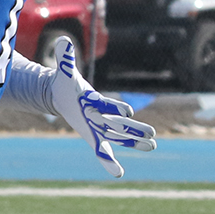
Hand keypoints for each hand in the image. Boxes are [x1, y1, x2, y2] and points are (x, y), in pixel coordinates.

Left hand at [47, 35, 154, 176]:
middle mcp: (100, 114)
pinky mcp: (93, 136)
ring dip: (133, 141)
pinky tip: (118, 173)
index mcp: (94, 100)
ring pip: (118, 136)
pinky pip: (102, 150)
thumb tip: (62, 40)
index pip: (106, 104)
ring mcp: (98, 126)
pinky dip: (109, 161)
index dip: (115, 108)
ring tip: (152, 146)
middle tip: (152, 135)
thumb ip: (65, 59)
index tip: (127, 112)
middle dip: (134, 130)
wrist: (61, 95)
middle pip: (119, 124)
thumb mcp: (64, 73)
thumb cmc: (66, 85)